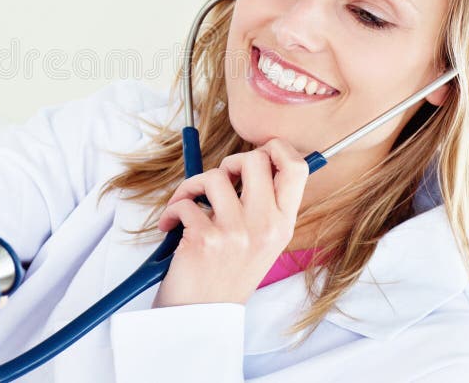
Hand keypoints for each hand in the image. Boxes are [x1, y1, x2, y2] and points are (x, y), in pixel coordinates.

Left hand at [152, 138, 308, 308]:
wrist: (202, 319)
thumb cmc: (226, 275)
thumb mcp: (262, 243)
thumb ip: (263, 205)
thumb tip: (253, 159)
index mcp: (283, 224)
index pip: (297, 167)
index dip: (276, 148)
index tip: (255, 155)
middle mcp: (265, 226)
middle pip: (255, 158)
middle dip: (229, 162)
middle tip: (219, 183)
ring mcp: (236, 232)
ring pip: (213, 176)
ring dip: (191, 187)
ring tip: (187, 205)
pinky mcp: (205, 239)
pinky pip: (184, 202)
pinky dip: (172, 210)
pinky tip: (171, 226)